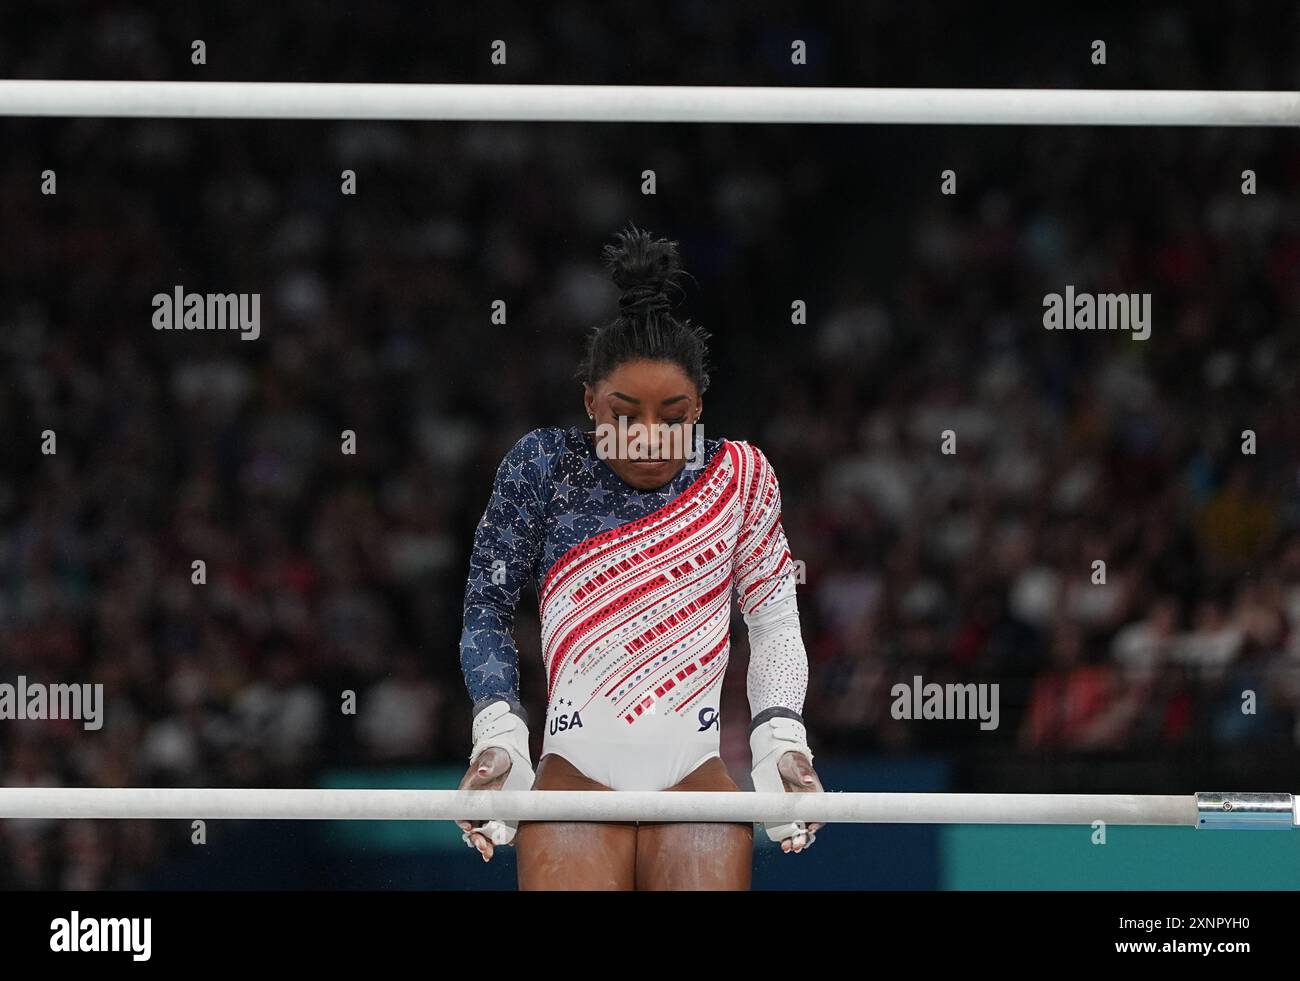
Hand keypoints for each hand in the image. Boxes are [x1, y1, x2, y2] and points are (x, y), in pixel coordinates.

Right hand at [455, 746, 512, 862]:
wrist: (509, 757)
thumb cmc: (495, 757)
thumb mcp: (491, 758)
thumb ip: (487, 765)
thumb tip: (483, 771)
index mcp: (468, 796)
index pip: (461, 814)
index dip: (463, 823)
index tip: (468, 828)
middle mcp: (478, 807)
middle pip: (473, 829)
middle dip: (476, 840)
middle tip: (482, 848)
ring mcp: (491, 812)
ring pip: (486, 833)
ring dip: (486, 844)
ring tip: (488, 854)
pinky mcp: (504, 814)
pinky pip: (501, 830)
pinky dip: (502, 839)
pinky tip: (508, 844)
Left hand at [776, 750, 823, 853]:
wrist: (777, 760)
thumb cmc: (792, 761)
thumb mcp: (797, 764)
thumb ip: (802, 772)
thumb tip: (807, 779)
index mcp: (814, 797)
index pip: (819, 814)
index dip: (817, 824)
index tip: (811, 829)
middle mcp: (806, 807)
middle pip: (808, 827)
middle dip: (803, 838)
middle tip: (797, 846)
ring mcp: (793, 812)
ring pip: (797, 831)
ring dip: (794, 842)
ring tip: (788, 848)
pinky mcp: (781, 813)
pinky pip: (784, 828)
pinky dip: (784, 838)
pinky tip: (782, 844)